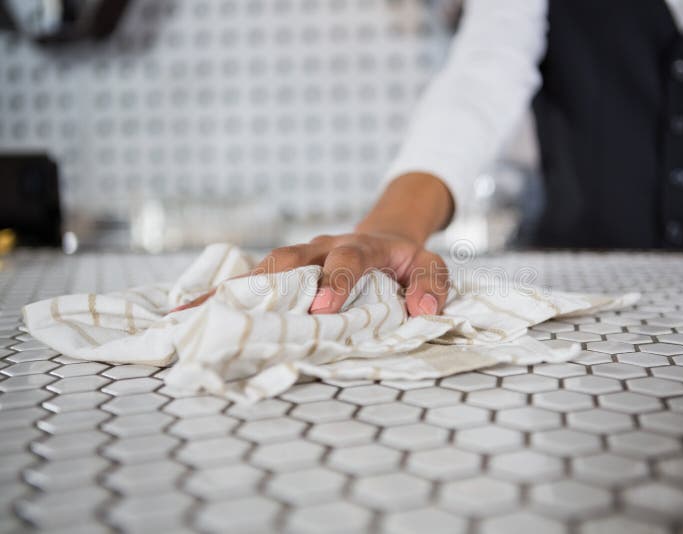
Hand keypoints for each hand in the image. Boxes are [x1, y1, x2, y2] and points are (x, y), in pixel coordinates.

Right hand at [172, 232, 449, 316]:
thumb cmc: (406, 260)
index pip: (347, 259)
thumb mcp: (431, 266)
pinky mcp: (285, 271)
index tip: (323, 310)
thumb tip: (424, 310)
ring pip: (261, 270)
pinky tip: (189, 316)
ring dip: (227, 292)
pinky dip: (222, 296)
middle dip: (261, 284)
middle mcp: (322, 247)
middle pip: (287, 259)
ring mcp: (299, 258)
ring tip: (187, 317)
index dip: (335, 282)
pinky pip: (252, 282)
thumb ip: (432, 284)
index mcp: (361, 246)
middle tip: (232, 312)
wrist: (385, 237)